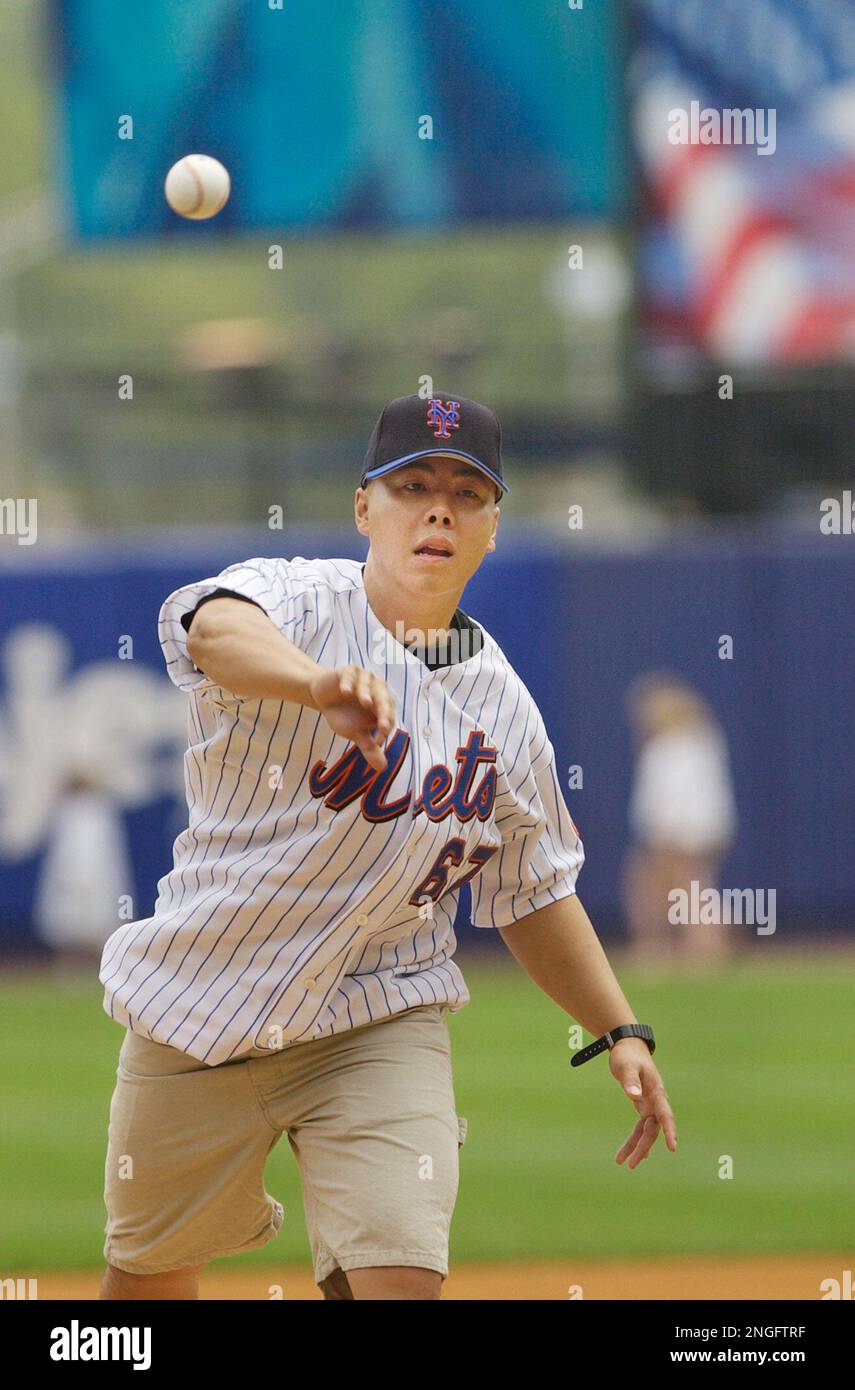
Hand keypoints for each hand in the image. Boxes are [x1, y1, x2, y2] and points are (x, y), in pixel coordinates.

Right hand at [309, 664, 396, 772]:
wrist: (323, 698)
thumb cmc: (344, 715)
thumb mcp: (355, 733)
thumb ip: (369, 747)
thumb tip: (382, 769)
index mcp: (383, 706)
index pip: (388, 717)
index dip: (384, 727)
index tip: (377, 740)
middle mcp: (377, 690)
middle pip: (385, 699)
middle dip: (384, 711)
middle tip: (382, 724)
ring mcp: (364, 678)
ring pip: (370, 684)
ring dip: (367, 692)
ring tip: (365, 702)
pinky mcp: (349, 670)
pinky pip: (352, 674)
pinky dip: (349, 682)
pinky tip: (345, 692)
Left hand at [609, 1039, 676, 1168]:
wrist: (627, 1046)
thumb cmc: (627, 1055)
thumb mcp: (626, 1066)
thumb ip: (630, 1081)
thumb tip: (635, 1097)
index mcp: (657, 1092)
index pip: (665, 1115)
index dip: (669, 1131)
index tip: (672, 1148)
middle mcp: (656, 1101)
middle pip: (653, 1129)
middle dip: (644, 1147)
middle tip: (632, 1164)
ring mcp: (650, 1104)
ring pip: (646, 1131)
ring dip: (637, 1147)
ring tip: (625, 1163)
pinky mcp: (642, 1105)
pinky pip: (640, 1127)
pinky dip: (636, 1139)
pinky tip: (633, 1153)